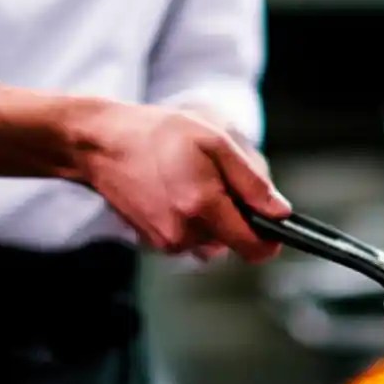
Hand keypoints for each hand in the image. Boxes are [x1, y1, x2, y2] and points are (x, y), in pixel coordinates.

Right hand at [0, 85, 290, 262]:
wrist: (102, 144)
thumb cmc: (159, 135)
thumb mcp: (215, 143)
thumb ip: (251, 183)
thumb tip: (280, 213)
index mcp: (203, 207)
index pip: (253, 248)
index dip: (269, 240)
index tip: (273, 224)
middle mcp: (185, 233)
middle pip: (234, 242)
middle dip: (237, 217)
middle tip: (219, 180)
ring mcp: (167, 242)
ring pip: (212, 241)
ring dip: (213, 218)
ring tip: (194, 182)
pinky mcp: (155, 242)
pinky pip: (190, 238)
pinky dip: (192, 220)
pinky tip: (176, 192)